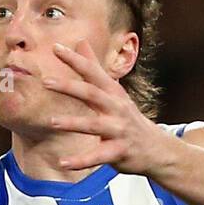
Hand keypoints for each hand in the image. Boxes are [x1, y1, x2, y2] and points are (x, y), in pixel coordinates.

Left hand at [43, 39, 174, 174]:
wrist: (157, 148)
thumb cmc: (127, 117)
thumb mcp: (113, 91)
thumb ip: (94, 68)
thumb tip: (80, 41)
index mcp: (112, 92)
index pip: (92, 71)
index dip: (75, 59)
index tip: (56, 48)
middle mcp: (116, 108)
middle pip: (92, 94)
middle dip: (70, 87)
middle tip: (46, 81)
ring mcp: (119, 130)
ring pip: (94, 125)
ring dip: (73, 123)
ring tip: (51, 121)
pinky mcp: (119, 151)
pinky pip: (98, 156)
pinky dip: (81, 160)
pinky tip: (63, 162)